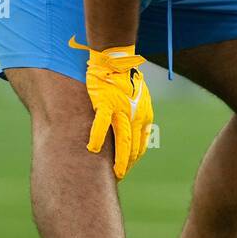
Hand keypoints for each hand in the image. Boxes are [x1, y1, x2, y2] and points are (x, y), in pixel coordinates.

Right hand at [71, 40, 153, 179]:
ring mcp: (121, 110)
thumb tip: (136, 132)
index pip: (140, 144)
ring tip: (115, 174)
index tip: (125, 169)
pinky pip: (102, 124)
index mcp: (144, 115)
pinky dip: (98, 137)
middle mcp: (136, 115)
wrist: (116, 60)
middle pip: (134, 147)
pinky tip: (93, 149)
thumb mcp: (139, 99)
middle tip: (119, 177)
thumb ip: (137, 116)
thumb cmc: (125, 79)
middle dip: (127, 164)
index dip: (133, 159)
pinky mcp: (106, 103)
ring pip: (123, 141)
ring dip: (120, 160)